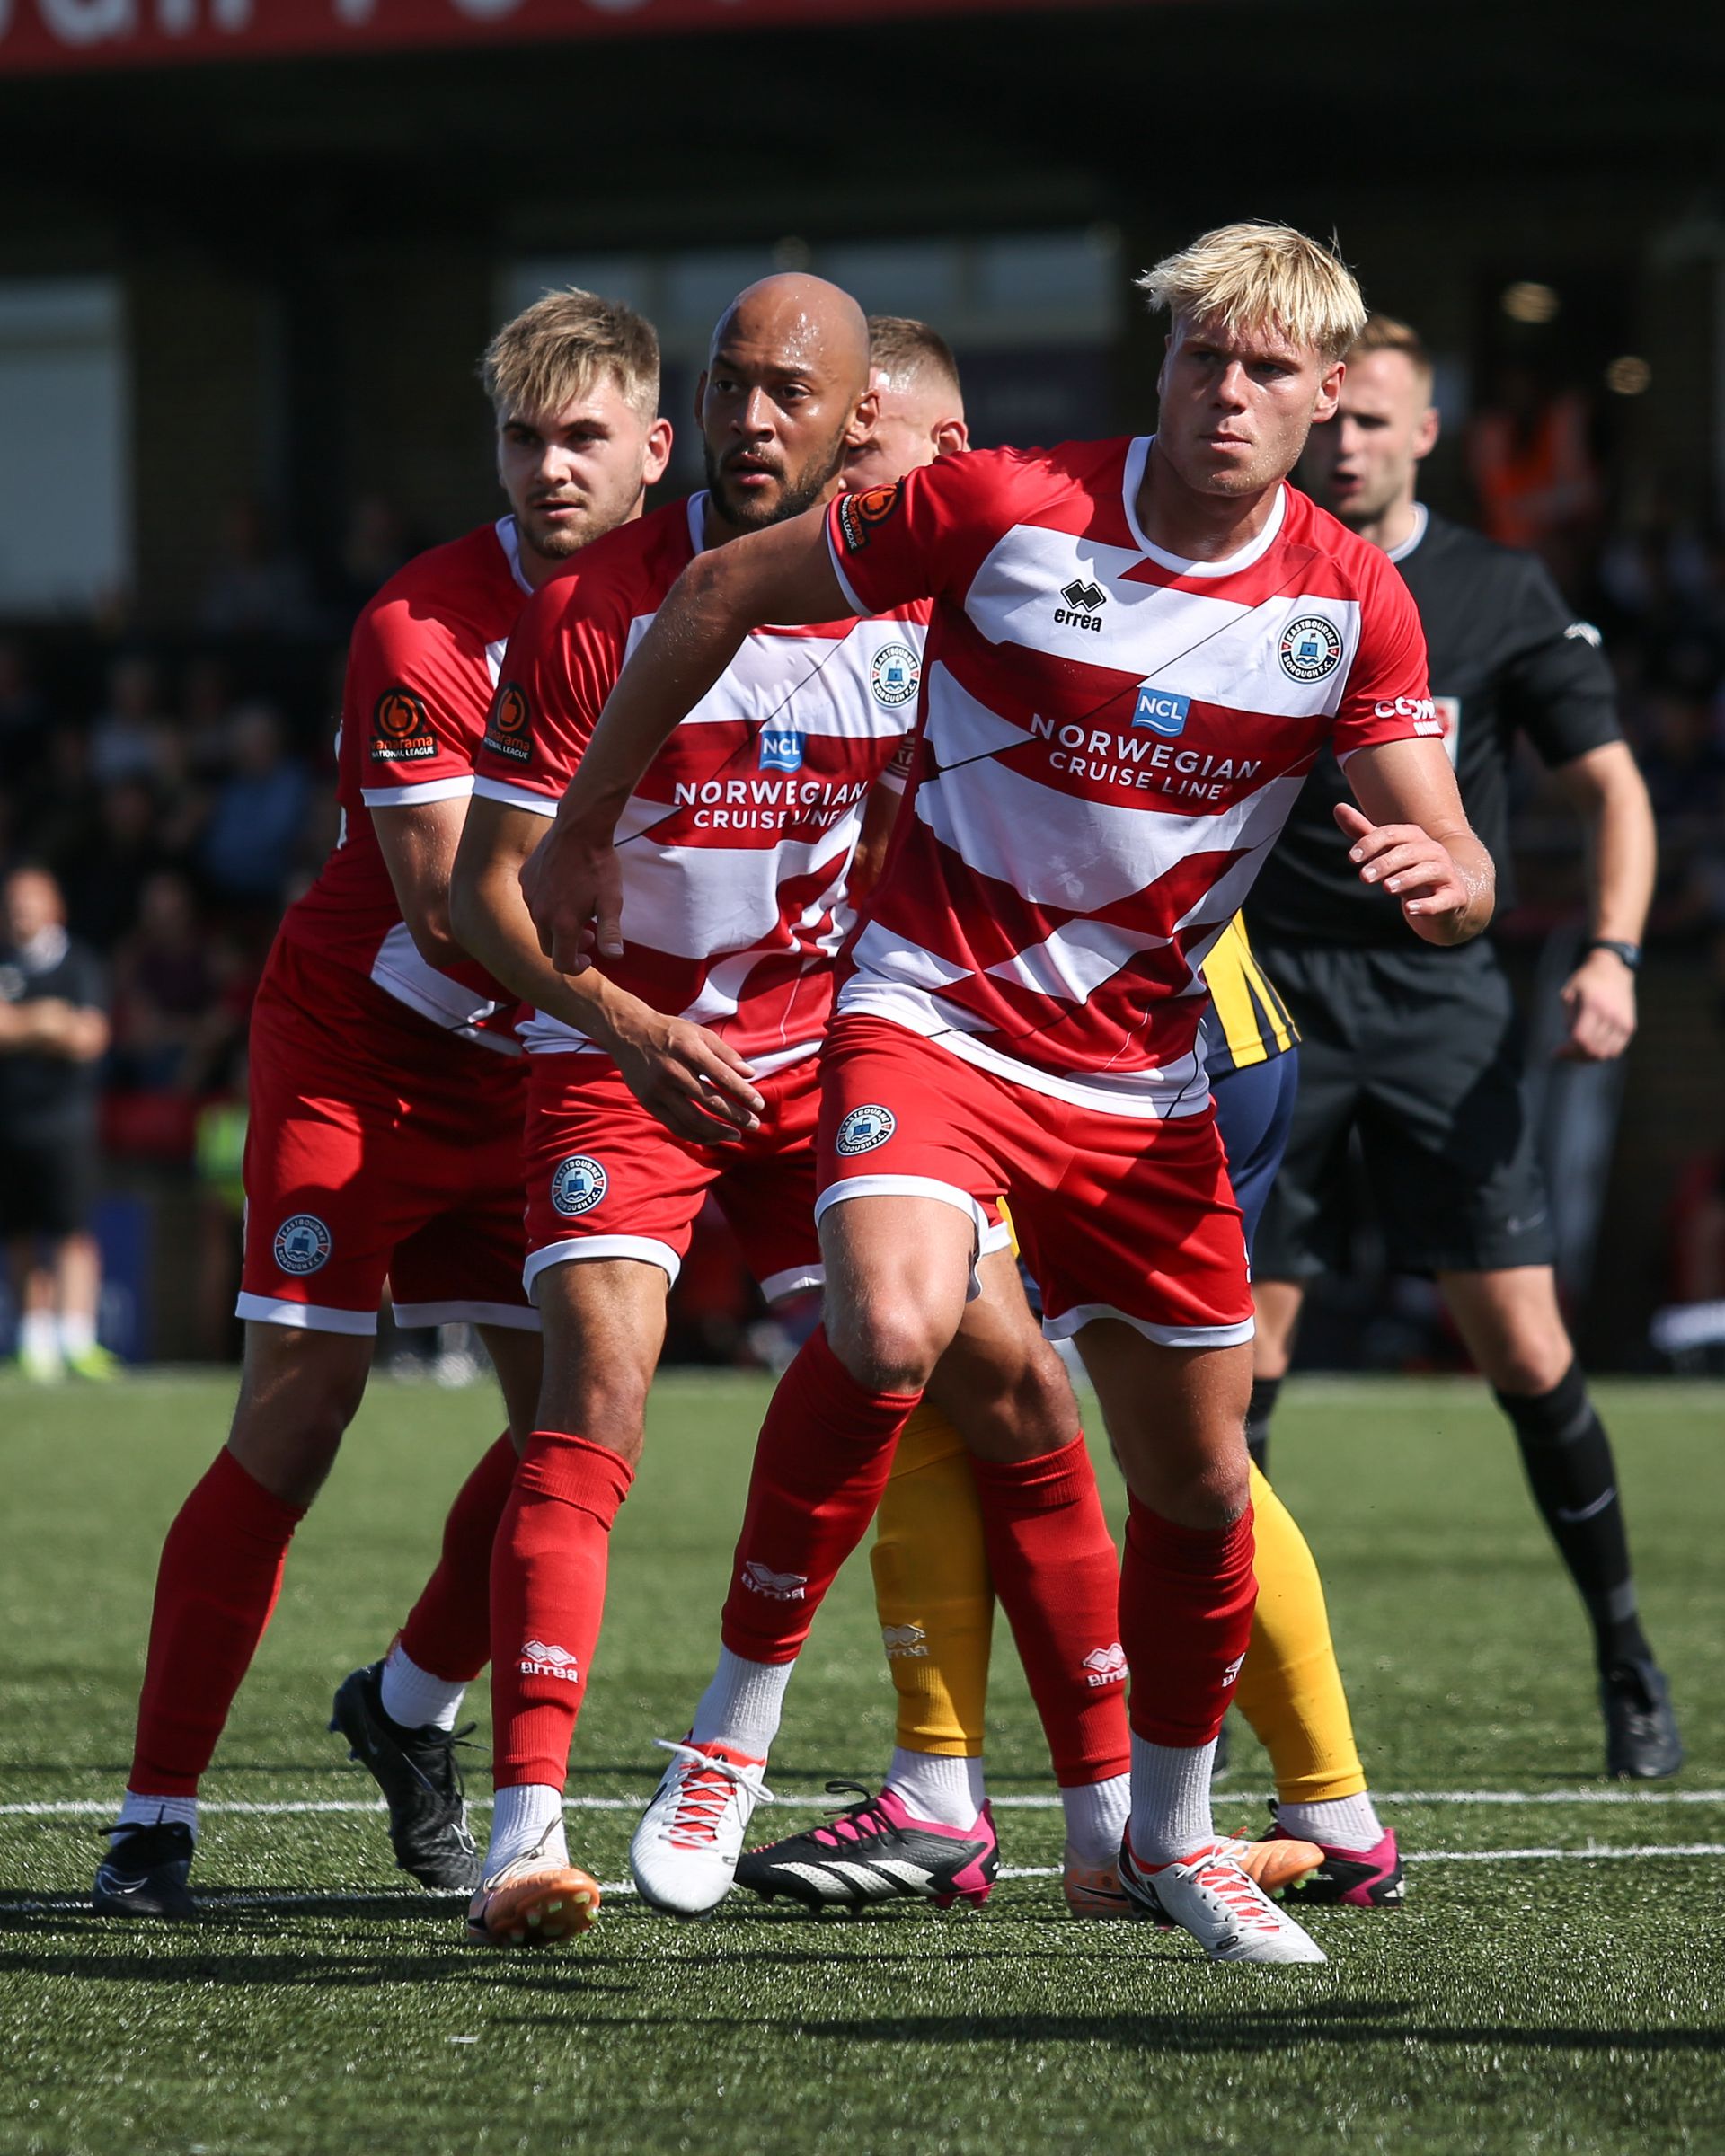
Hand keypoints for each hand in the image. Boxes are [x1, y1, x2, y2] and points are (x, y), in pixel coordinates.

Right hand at [520, 815, 622, 975]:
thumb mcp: (611, 900)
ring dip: (557, 926)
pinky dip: (548, 905)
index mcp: (561, 924)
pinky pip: (533, 901)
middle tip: (589, 934)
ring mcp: (530, 896)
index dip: (576, 967)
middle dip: (568, 947)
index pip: (561, 963)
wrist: (579, 828)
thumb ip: (610, 932)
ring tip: (579, 909)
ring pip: (540, 924)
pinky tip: (565, 890)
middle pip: (549, 947)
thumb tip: (615, 957)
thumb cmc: (598, 865)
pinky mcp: (525, 879)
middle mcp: (540, 913)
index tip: (589, 956)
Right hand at [603, 1004, 765, 1144]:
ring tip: (736, 1136)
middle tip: (754, 1124)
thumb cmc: (671, 1032)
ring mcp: (658, 1088)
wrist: (629, 1032)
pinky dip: (695, 1135)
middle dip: (736, 1116)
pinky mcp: (648, 1101)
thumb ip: (726, 1054)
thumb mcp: (700, 1034)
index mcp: (688, 1049)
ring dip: (718, 1131)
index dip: (743, 1093)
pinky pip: (675, 1125)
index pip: (722, 1077)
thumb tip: (751, 1074)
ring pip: (692, 1119)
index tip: (760, 1105)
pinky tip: (712, 1138)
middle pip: (709, 1100)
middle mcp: (672, 1070)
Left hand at [1334, 802, 1477, 945]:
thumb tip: (1338, 807)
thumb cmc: (1410, 871)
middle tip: (1363, 877)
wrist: (1446, 898)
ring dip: (1406, 878)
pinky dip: (1428, 904)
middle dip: (1384, 863)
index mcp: (1415, 838)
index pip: (1392, 834)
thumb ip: (1364, 834)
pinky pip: (1444, 899)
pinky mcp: (1455, 897)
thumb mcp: (1386, 853)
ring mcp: (1447, 874)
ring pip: (1429, 871)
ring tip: (1386, 888)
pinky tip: (1410, 909)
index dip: (1371, 843)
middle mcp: (1433, 852)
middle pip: (1409, 852)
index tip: (1352, 858)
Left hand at [1557, 947, 1636, 1061]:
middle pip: (1592, 1049)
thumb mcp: (1569, 993)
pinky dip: (1602, 1054)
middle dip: (1574, 1056)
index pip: (1581, 1039)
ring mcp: (1622, 1021)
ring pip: (1605, 1053)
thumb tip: (1571, 1041)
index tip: (1555, 1052)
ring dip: (1588, 1058)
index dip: (1567, 1051)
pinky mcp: (1629, 1026)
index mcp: (1593, 1005)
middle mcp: (1610, 1015)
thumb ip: (1569, 1018)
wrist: (1613, 969)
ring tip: (1576, 1052)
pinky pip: (1616, 1050)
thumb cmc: (1585, 981)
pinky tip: (1591, 1049)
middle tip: (1564, 1053)